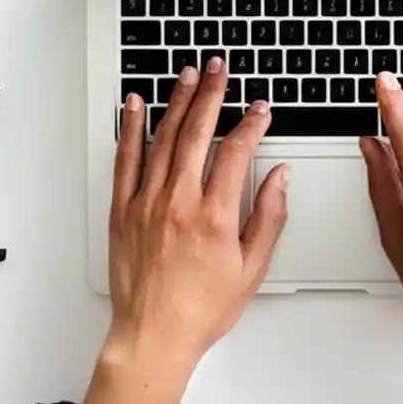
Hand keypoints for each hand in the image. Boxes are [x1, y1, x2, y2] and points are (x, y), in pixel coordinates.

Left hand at [74, 58, 288, 403]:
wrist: (153, 335)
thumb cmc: (201, 309)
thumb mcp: (252, 269)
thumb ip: (268, 218)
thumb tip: (280, 179)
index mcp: (214, 216)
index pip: (236, 151)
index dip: (250, 123)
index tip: (259, 108)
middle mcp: (178, 203)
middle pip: (196, 133)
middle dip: (210, 94)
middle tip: (218, 68)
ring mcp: (146, 203)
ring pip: (163, 139)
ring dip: (176, 101)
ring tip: (187, 75)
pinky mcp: (122, 210)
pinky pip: (126, 160)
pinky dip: (131, 129)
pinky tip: (137, 105)